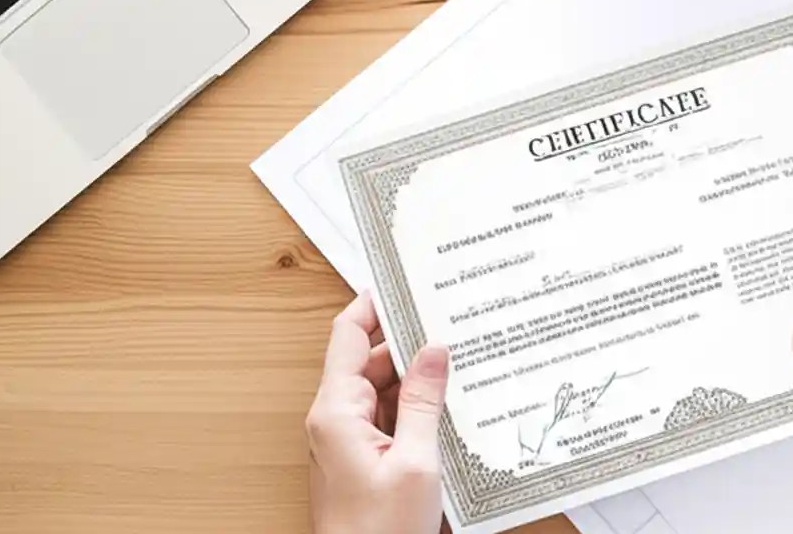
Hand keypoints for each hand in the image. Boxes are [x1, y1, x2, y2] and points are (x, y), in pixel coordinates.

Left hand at [306, 292, 450, 533]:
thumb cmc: (379, 533)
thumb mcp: (416, 462)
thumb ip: (425, 401)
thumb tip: (434, 350)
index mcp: (335, 410)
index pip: (348, 334)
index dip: (375, 304)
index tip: (403, 282)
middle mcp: (335, 419)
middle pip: (370, 360)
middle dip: (409, 344)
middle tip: (450, 326)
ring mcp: (347, 440)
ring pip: (383, 390)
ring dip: (417, 381)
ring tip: (457, 369)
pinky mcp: (363, 459)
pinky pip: (388, 418)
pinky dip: (416, 409)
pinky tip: (447, 409)